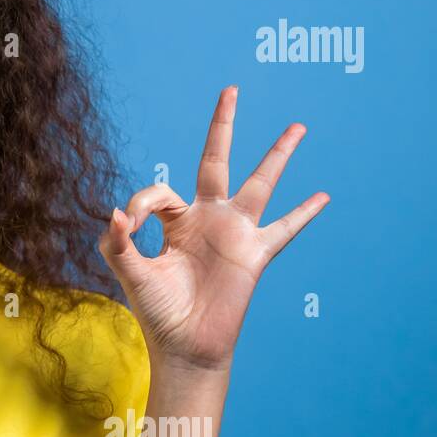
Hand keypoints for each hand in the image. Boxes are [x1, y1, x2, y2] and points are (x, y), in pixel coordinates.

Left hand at [98, 85, 328, 373]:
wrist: (184, 346)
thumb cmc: (156, 311)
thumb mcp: (129, 273)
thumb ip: (117, 243)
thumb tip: (114, 212)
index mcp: (175, 221)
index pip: (161, 191)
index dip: (142, 203)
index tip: (128, 224)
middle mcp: (207, 219)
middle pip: (216, 160)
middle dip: (223, 126)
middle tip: (230, 89)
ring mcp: (234, 233)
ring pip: (260, 183)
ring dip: (278, 154)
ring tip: (298, 126)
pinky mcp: (254, 254)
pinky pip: (284, 229)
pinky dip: (303, 214)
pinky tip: (323, 196)